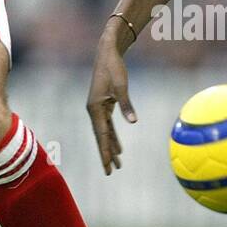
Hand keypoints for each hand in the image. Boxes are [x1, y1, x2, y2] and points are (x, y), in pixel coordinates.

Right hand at [86, 32, 136, 174]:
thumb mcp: (121, 86)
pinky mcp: (104, 105)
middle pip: (101, 138)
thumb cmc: (114, 67)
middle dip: (106, 155)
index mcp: (95, 108)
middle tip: (110, 172)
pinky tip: (118, 148)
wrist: (107, 53)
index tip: (107, 166)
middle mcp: (94, 111)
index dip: (105, 152)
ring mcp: (98, 109)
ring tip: (116, 164)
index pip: (101, 135)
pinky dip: (113, 137)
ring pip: (105, 133)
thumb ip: (127, 105)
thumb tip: (133, 122)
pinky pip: (108, 126)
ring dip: (110, 148)